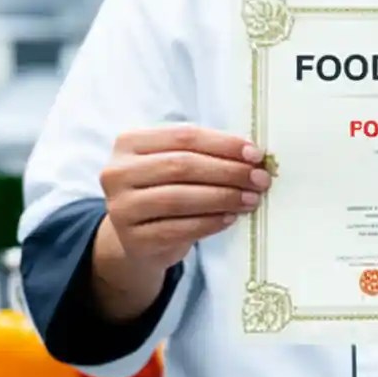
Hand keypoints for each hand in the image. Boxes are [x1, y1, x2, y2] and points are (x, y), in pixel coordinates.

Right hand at [99, 124, 269, 272]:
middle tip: (259, 179)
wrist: (139, 237)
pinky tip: (231, 217)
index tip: (255, 153)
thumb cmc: (165, 190)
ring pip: (181, 198)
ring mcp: (122, 208)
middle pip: (182, 166)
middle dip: (228, 171)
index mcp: (129, 143)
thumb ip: (204, 154)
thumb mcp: (174, 164)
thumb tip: (253, 157)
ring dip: (223, 197)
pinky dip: (210, 222)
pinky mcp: (134, 239)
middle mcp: (118, 173)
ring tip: (251, 199)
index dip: (223, 144)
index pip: (183, 137)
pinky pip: (179, 228)